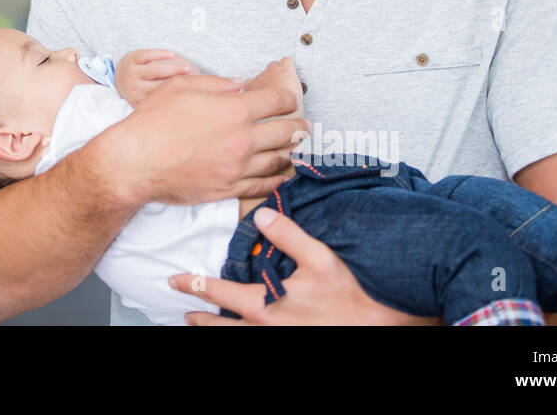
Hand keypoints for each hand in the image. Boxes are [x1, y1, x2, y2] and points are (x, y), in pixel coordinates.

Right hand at [102, 73, 306, 208]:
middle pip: (286, 131)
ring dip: (290, 153)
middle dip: (299, 126)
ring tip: (293, 148)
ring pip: (279, 160)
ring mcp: (237, 167)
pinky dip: (276, 179)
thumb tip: (238, 85)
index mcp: (233, 109)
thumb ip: (215, 83)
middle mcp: (242, 139)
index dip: (288, 97)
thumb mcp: (181, 86)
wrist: (135, 162)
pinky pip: (263, 186)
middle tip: (304, 125)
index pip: (277, 100)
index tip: (290, 98)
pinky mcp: (229, 189)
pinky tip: (280, 174)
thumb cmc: (153, 121)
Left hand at [114, 49, 197, 105]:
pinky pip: (146, 55)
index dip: (176, 98)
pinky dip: (159, 54)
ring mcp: (130, 74)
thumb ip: (166, 104)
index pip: (160, 102)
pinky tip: (172, 54)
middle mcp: (133, 89)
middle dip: (177, 83)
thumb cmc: (145, 90)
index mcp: (139, 103)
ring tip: (188, 68)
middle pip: (158, 86)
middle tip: (195, 82)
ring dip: (172, 69)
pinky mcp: (131, 59)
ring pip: (153, 71)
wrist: (123, 76)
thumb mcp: (151, 100)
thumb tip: (193, 115)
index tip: (193, 97)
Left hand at [169, 207, 440, 324]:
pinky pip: (255, 340)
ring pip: (236, 337)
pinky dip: (241, 333)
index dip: (196, 284)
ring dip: (216, 331)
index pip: (221, 292)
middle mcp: (266, 328)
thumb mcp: (321, 259)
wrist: (380, 327)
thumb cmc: (352, 296)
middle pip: (221, 325)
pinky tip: (243, 329)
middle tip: (183, 312)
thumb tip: (263, 213)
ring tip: (201, 326)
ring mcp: (277, 339)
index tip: (176, 279)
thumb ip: (289, 235)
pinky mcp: (290, 342)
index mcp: (267, 305)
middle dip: (200, 317)